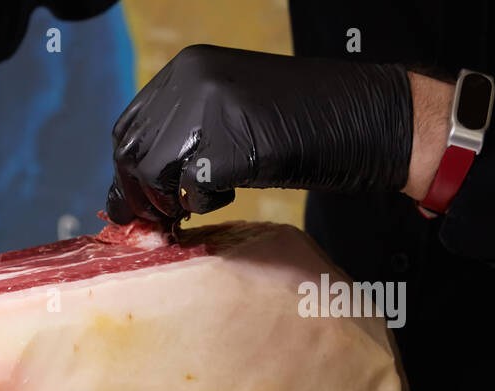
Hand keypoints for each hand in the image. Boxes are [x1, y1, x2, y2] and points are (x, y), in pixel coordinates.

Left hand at [106, 45, 413, 223]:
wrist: (366, 118)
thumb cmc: (302, 123)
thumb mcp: (229, 112)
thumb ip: (182, 133)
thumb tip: (127, 189)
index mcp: (188, 68)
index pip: (127, 127)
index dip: (128, 170)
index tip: (140, 199)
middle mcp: (191, 81)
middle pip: (131, 153)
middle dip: (140, 194)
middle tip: (164, 217)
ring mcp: (207, 110)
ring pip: (153, 174)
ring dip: (171, 201)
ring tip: (206, 200)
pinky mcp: (227, 144)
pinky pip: (190, 192)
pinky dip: (206, 204)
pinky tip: (233, 193)